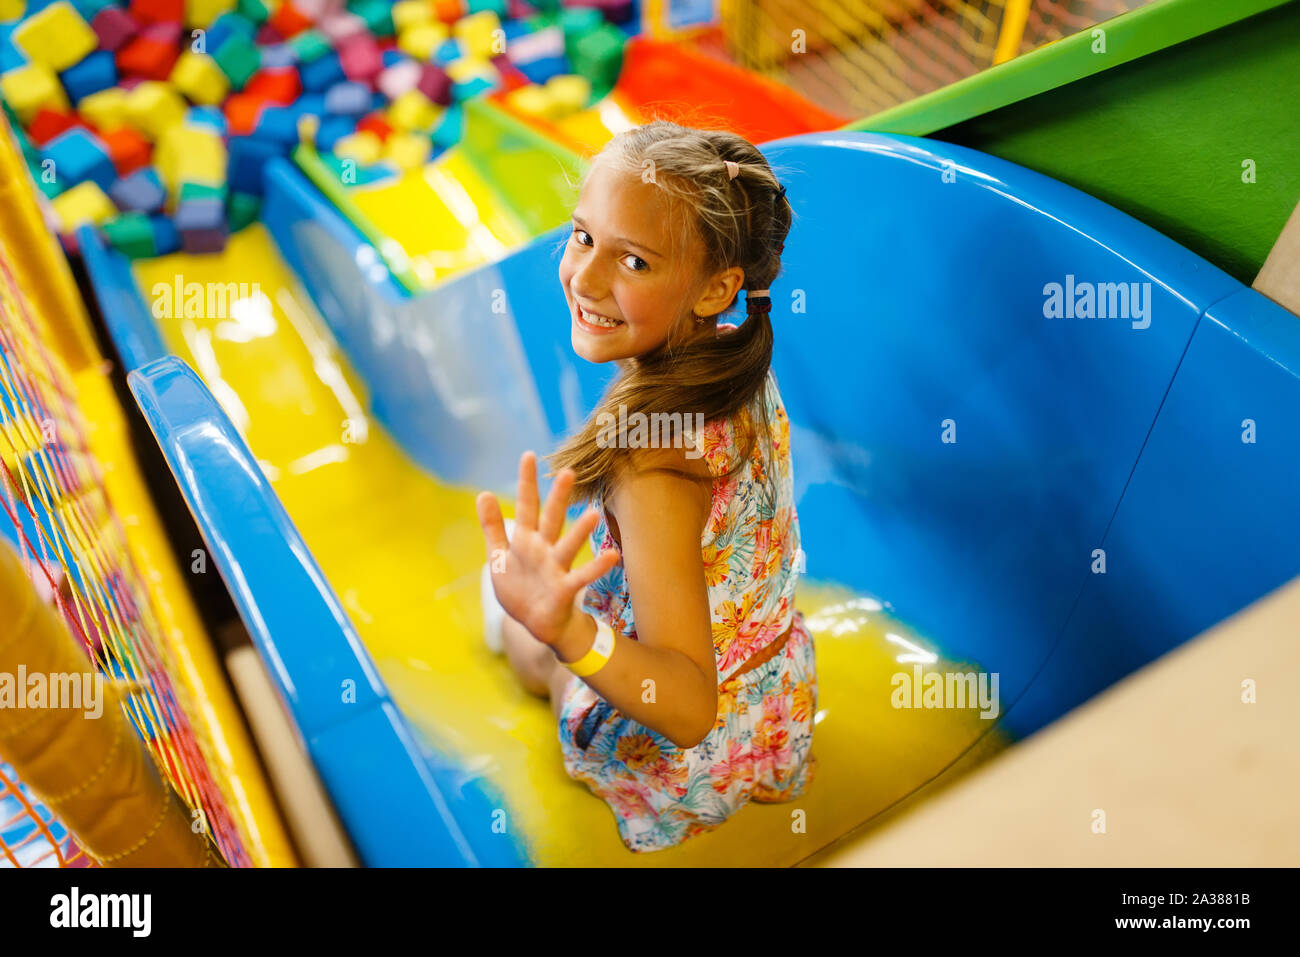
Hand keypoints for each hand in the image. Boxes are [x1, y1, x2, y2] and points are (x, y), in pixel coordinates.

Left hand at [476, 451, 620, 647]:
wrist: (536, 624)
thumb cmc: (520, 587)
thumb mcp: (499, 555)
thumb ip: (492, 526)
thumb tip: (483, 493)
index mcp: (526, 540)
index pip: (527, 506)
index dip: (527, 482)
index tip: (529, 455)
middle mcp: (544, 549)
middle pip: (551, 519)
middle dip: (558, 498)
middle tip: (568, 472)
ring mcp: (556, 568)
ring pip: (568, 546)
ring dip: (580, 532)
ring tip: (592, 514)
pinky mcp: (564, 589)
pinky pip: (581, 577)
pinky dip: (596, 567)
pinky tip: (612, 556)